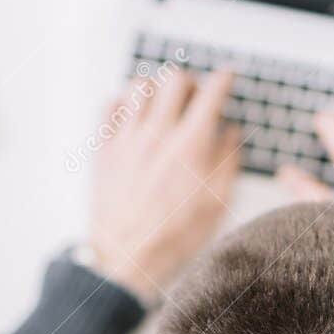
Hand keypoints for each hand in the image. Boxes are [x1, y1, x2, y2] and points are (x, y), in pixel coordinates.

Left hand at [89, 69, 240, 301]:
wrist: (128, 256)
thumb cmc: (174, 236)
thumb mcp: (216, 202)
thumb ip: (227, 161)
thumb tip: (230, 133)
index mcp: (192, 145)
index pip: (212, 93)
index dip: (224, 79)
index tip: (227, 77)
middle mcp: (159, 133)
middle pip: (175, 78)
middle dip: (189, 81)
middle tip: (192, 95)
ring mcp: (127, 138)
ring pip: (140, 85)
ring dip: (155, 87)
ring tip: (160, 102)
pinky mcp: (103, 148)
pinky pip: (109, 105)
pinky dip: (122, 102)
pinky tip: (131, 115)